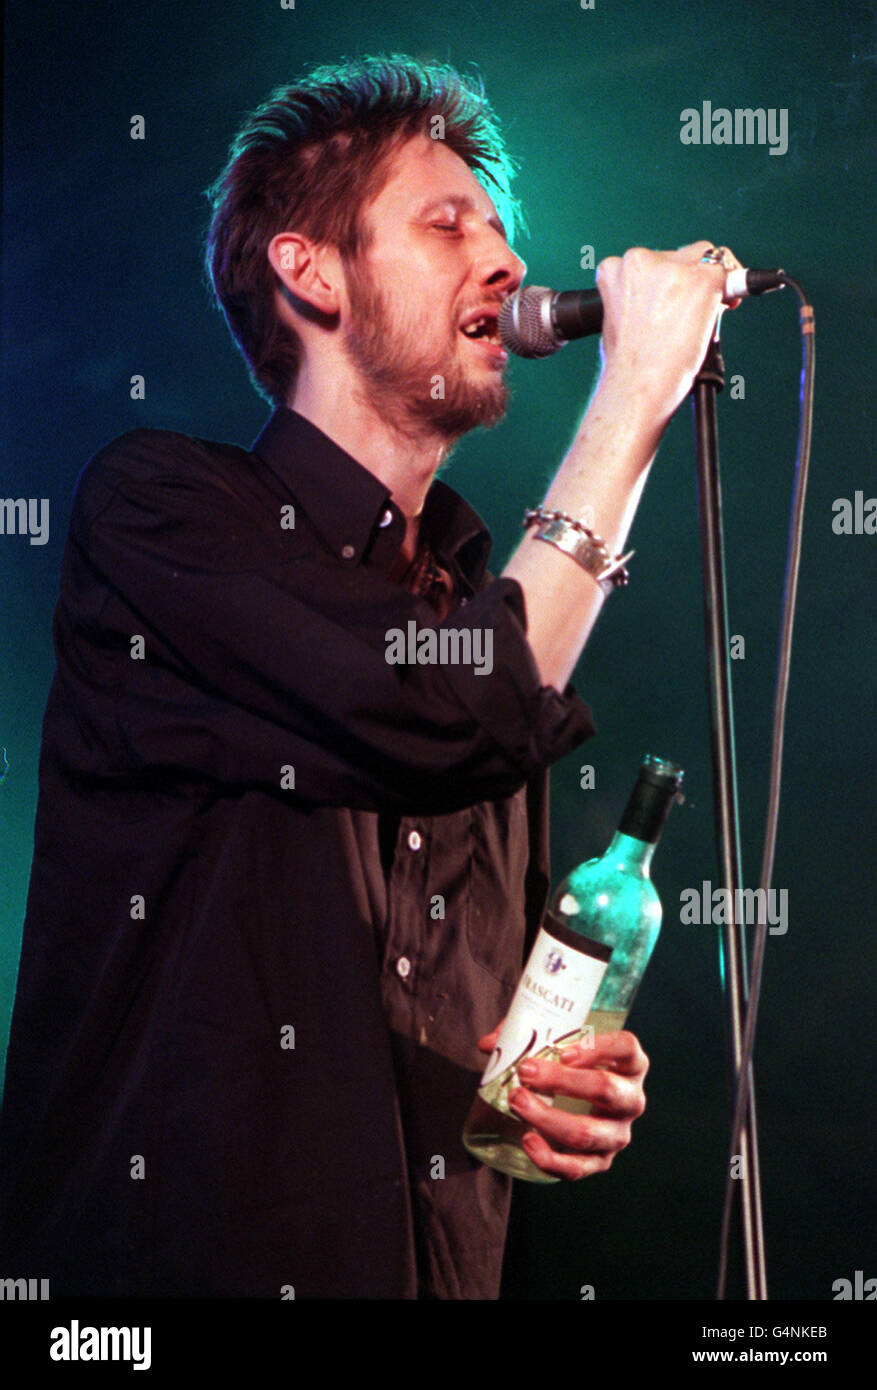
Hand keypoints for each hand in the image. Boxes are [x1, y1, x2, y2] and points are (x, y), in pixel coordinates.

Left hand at [477, 1025, 648, 1180]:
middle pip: (606, 1089)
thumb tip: (488, 1045)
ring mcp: (618, 1133)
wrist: (580, 1101)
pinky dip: (550, 1158)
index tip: (562, 1051)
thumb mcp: (557, 1044)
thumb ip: (525, 1037)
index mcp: (630, 1063)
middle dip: (563, 1081)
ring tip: (518, 1102)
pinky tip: (528, 1140)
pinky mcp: (601, 1160)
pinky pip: (578, 1167)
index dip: (598, 1048)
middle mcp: (631, 1099)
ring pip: (588, 1133)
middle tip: (526, 1071)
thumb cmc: (570, 1066)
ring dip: (549, 1119)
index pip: (626, 1048)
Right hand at [595, 240, 742, 423]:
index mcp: (615, 270)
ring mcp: (672, 268)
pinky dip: (732, 287)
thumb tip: (665, 299)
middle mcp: (640, 260)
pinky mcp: (702, 279)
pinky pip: (728, 273)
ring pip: (705, 259)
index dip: (667, 278)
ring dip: (708, 282)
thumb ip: (639, 299)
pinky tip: (727, 306)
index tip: (674, 297)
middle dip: (689, 279)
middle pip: (679, 256)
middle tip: (693, 309)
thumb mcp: (618, 321)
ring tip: (704, 315)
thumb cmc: (626, 365)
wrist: (637, 384)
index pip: (649, 260)